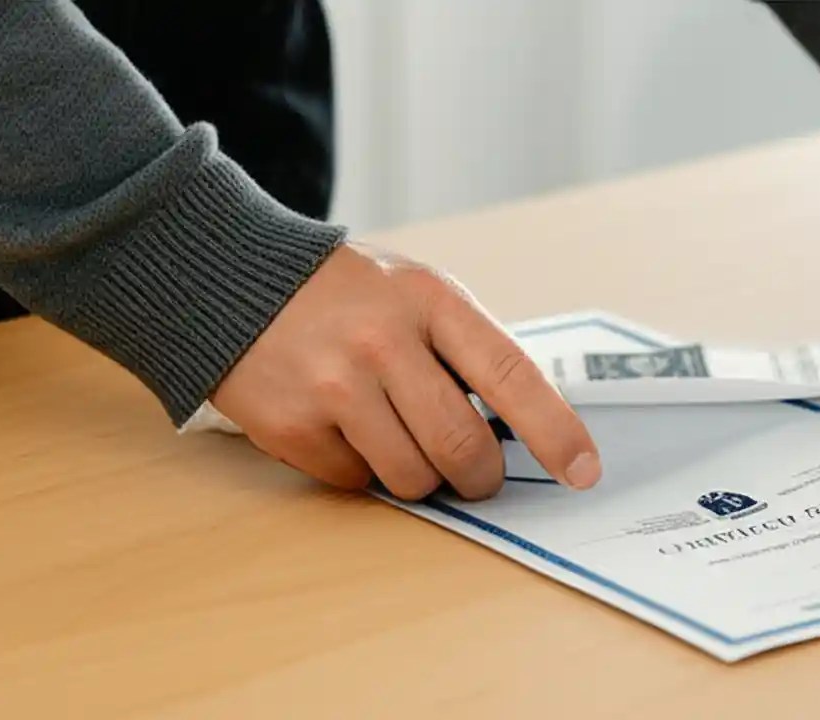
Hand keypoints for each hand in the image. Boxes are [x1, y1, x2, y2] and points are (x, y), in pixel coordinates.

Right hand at [211, 244, 601, 498]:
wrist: (235, 281)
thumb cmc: (347, 295)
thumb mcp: (416, 292)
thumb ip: (467, 348)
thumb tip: (528, 427)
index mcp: (430, 301)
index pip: (510, 374)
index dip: (556, 430)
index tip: (584, 470)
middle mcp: (383, 342)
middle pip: (464, 448)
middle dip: (481, 476)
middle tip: (478, 475)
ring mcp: (334, 387)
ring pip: (412, 478)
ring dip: (420, 477)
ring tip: (399, 437)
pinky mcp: (293, 427)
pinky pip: (356, 482)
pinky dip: (362, 469)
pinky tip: (345, 428)